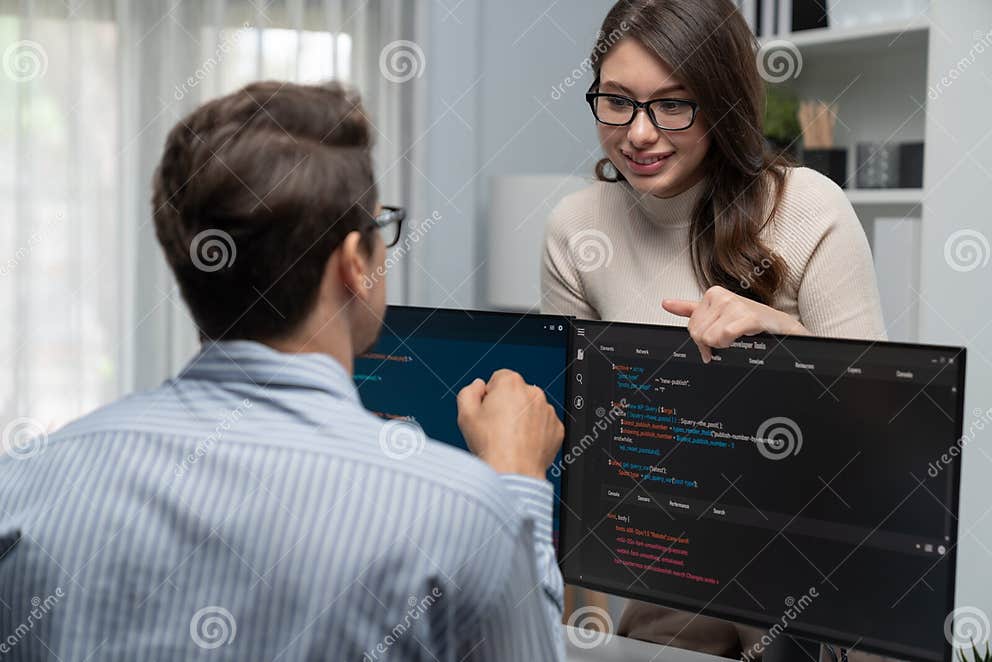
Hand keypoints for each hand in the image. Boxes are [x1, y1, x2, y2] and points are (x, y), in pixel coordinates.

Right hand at [456, 369, 563, 479]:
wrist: (513, 473)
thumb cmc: (491, 446)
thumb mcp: (465, 414)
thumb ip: (469, 391)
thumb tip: (478, 386)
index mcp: (511, 384)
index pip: (499, 379)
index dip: (489, 396)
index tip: (487, 412)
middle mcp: (533, 393)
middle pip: (516, 393)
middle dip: (507, 405)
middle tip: (497, 427)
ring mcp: (547, 411)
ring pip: (531, 409)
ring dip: (522, 418)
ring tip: (510, 439)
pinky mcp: (556, 428)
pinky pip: (543, 425)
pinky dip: (535, 432)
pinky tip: (522, 444)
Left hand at [662, 286, 807, 362]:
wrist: (782, 326)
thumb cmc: (751, 320)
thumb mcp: (718, 312)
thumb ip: (690, 309)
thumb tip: (665, 303)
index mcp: (712, 294)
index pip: (691, 326)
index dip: (702, 340)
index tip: (714, 340)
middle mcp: (721, 296)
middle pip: (698, 334)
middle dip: (712, 344)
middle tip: (729, 339)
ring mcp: (734, 304)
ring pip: (709, 338)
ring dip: (724, 345)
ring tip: (738, 336)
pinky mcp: (748, 316)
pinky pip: (723, 336)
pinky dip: (729, 343)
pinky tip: (741, 338)